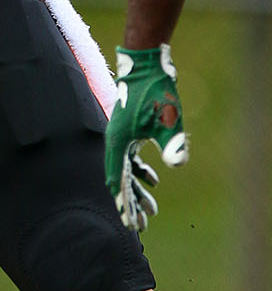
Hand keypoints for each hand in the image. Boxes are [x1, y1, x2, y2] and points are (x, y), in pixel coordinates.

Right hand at [105, 44, 186, 229]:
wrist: (146, 64)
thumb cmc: (155, 90)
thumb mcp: (168, 119)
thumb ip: (171, 143)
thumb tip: (176, 164)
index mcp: (117, 142)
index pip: (116, 179)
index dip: (123, 203)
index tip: (129, 224)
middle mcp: (114, 141)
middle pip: (120, 180)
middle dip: (131, 203)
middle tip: (142, 226)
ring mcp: (120, 136)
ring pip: (126, 171)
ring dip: (137, 190)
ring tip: (150, 211)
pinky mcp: (129, 131)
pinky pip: (131, 158)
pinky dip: (141, 172)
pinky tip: (154, 181)